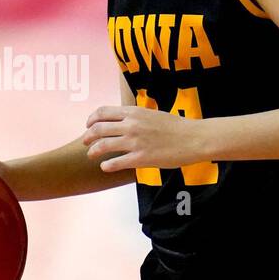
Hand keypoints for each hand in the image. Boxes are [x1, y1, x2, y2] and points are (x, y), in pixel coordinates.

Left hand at [81, 105, 206, 173]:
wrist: (194, 138)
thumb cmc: (176, 127)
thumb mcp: (152, 114)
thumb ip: (135, 116)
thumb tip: (123, 120)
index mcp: (133, 112)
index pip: (102, 112)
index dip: (91, 119)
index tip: (88, 126)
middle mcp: (131, 125)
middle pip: (98, 129)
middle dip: (87, 137)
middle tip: (85, 142)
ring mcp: (134, 142)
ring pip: (102, 146)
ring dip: (93, 151)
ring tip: (91, 155)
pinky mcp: (140, 158)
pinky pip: (115, 163)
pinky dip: (106, 166)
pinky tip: (105, 167)